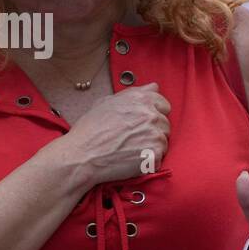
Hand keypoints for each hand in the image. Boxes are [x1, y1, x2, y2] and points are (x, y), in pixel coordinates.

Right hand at [55, 82, 170, 186]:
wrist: (83, 154)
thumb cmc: (90, 129)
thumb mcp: (107, 102)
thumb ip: (134, 93)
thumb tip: (153, 87)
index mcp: (141, 99)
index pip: (164, 105)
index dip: (153, 114)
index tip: (141, 123)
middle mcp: (151, 114)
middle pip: (165, 124)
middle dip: (153, 131)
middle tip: (132, 139)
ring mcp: (155, 135)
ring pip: (163, 142)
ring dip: (151, 147)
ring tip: (130, 150)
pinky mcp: (154, 154)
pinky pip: (159, 158)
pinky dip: (148, 162)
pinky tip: (132, 160)